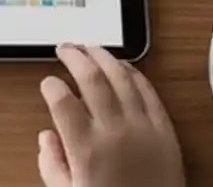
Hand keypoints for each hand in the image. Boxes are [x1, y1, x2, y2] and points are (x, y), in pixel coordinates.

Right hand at [38, 45, 185, 186]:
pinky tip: (124, 68)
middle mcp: (114, 132)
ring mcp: (142, 128)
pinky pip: (149, 92)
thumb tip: (47, 138)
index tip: (47, 83)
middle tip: (65, 48)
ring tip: (92, 49)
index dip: (51, 85)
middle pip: (91, 78)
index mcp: (85, 149)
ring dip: (104, 57)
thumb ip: (51, 165)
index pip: (62, 100)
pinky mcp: (165, 131)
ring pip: (121, 77)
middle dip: (74, 57)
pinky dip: (135, 74)